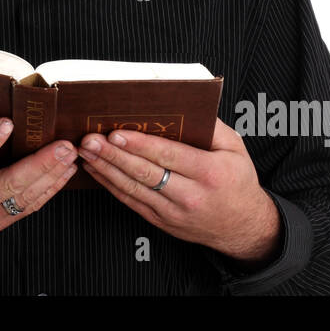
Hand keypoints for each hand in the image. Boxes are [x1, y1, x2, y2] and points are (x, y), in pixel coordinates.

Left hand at [77, 118, 281, 264]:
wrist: (243, 227)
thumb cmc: (237, 180)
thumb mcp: (235, 148)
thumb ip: (212, 125)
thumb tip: (185, 103)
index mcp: (210, 173)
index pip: (168, 156)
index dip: (140, 145)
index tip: (116, 133)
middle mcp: (191, 195)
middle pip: (145, 173)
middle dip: (114, 155)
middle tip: (90, 140)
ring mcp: (174, 212)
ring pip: (134, 189)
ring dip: (106, 170)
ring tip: (86, 152)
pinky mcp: (162, 222)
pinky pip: (132, 202)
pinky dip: (111, 186)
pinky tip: (96, 171)